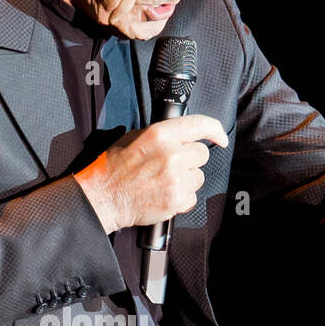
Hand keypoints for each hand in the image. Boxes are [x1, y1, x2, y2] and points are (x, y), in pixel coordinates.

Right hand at [74, 115, 228, 234]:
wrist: (104, 197)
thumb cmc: (114, 168)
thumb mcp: (134, 138)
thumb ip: (163, 135)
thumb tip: (184, 136)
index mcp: (161, 135)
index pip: (200, 125)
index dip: (215, 130)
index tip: (220, 138)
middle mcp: (171, 155)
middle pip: (202, 154)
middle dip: (191, 159)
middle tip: (173, 166)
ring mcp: (175, 179)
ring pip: (199, 176)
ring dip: (187, 180)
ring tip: (165, 182)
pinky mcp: (176, 200)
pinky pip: (193, 196)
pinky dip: (182, 198)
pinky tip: (165, 194)